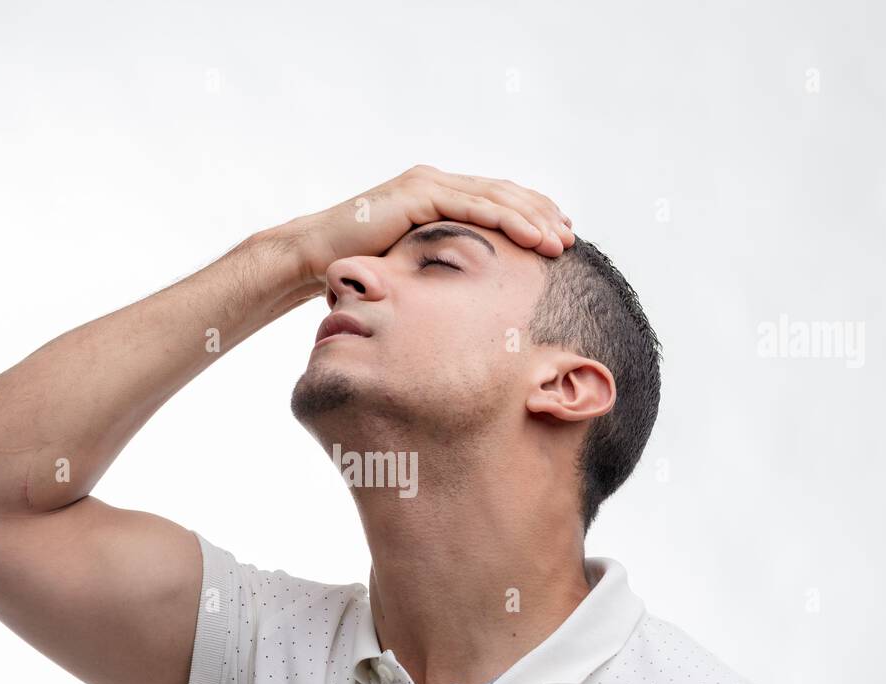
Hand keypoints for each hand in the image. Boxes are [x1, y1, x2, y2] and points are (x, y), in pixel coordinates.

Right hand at [284, 164, 575, 285]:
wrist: (314, 257)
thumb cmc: (356, 268)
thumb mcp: (409, 267)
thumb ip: (436, 266)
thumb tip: (461, 300)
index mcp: (435, 194)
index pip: (494, 200)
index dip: (530, 215)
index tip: (558, 236)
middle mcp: (434, 182)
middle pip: (503, 194)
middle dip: (541, 215)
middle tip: (571, 238)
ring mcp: (427, 184)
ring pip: (496, 197)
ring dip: (533, 219)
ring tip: (562, 241)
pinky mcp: (419, 194)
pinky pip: (474, 206)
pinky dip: (508, 220)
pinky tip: (535, 237)